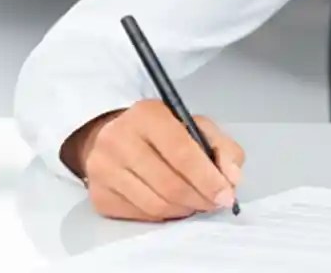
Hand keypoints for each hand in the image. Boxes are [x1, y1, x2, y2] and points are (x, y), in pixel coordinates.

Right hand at [61, 100, 244, 221]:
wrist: (114, 137)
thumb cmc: (161, 132)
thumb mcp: (196, 126)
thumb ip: (222, 148)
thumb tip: (231, 179)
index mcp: (147, 115)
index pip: (182, 153)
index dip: (208, 178)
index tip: (226, 195)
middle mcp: (119, 140)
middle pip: (169, 184)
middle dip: (200, 199)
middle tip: (215, 203)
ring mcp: (103, 169)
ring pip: (155, 205)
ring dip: (184, 210)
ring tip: (196, 203)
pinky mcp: (98, 195)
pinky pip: (140, 215)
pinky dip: (164, 215)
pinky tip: (172, 204)